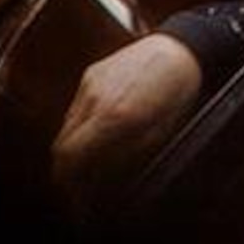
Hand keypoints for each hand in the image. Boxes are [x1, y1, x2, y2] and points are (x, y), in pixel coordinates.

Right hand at [52, 34, 202, 200]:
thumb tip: (101, 179)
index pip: (70, 156)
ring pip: (65, 128)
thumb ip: (127, 156)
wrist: (183, 46)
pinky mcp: (90, 75)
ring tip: (88, 162)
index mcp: (116, 116)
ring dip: (71, 149)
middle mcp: (96, 100)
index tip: (75, 196)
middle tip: (77, 186)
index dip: (67, 180)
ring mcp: (89, 85)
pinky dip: (79, 127)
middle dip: (65, 170)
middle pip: (61, 146)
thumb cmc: (180, 90)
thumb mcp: (162, 130)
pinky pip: (75, 109)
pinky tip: (95, 134)